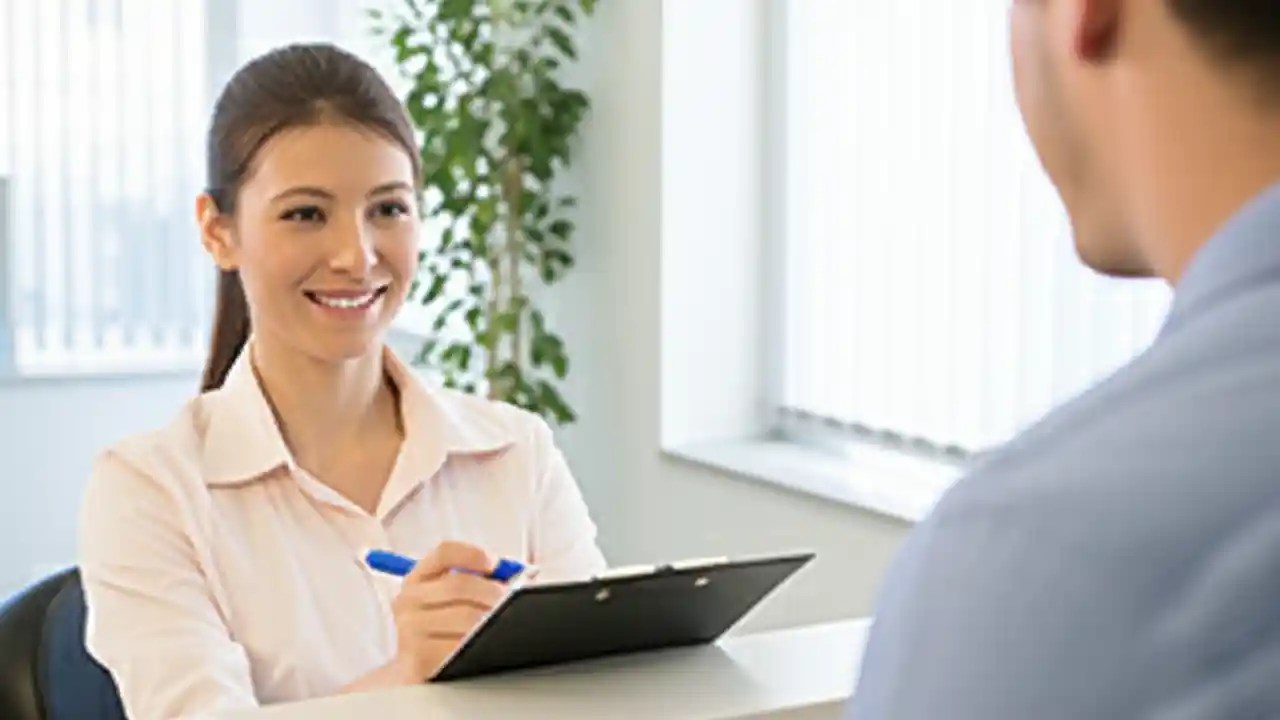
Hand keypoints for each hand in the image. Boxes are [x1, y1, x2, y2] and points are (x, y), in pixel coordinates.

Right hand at [386, 541, 506, 681]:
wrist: (416, 672)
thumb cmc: (444, 632)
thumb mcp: (453, 601)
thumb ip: (481, 581)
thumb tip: (525, 575)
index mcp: (418, 579)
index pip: (444, 553)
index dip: (473, 554)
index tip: (495, 563)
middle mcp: (408, 600)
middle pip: (459, 583)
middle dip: (494, 591)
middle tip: (513, 601)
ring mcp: (410, 629)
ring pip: (466, 616)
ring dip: (492, 620)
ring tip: (504, 624)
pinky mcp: (419, 658)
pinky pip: (461, 646)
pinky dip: (480, 644)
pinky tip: (486, 646)